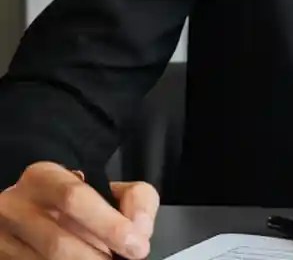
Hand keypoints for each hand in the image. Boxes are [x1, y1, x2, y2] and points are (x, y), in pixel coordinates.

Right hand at [0, 163, 157, 259]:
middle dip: (96, 258)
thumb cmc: (76, 203)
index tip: (136, 245)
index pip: (74, 198)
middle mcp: (14, 206)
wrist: (34, 214)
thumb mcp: (110, 189)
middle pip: (58, 242)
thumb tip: (140, 231)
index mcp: (43, 178)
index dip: (109, 225)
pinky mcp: (1, 258)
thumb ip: (136, 201)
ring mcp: (2, 237)